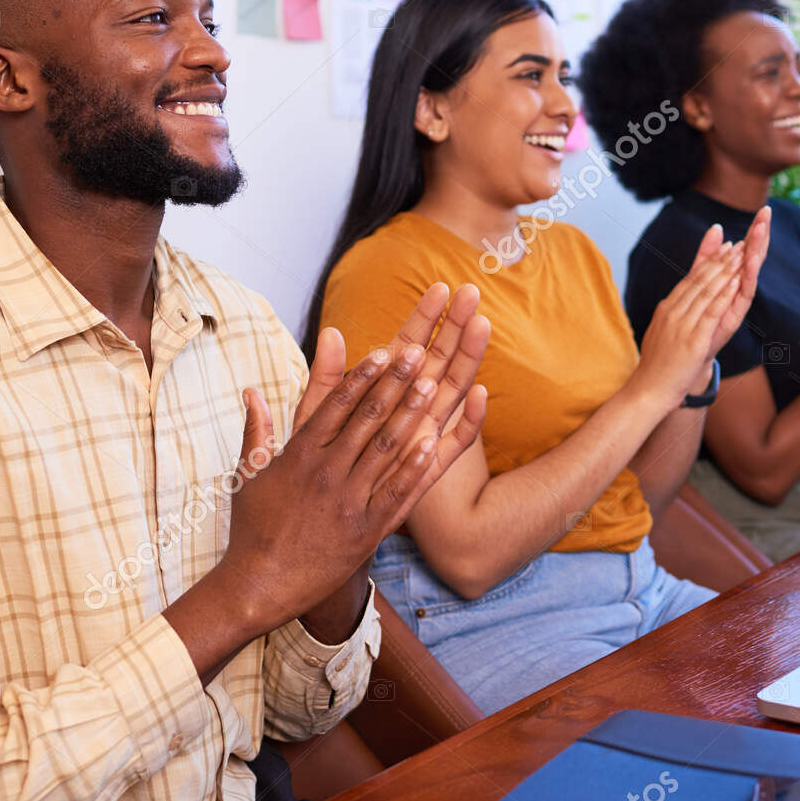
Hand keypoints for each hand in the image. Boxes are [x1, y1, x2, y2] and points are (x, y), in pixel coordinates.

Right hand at [210, 285, 489, 635]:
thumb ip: (257, 430)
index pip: (334, 406)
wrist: (257, 587)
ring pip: (385, 450)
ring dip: (411, 415)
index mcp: (298, 457)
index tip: (383, 350)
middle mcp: (325, 474)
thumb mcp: (248, 475)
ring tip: (432, 383)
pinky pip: (396, 494)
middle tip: (417, 352)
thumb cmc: (252, 530)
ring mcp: (347, 502)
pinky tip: (434, 441)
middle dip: (394, 383)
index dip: (361, 376)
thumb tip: (252, 390)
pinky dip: (415, 467)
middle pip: (366, 420)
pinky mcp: (366, 531)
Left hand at [300, 283, 487, 455]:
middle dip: (456, 325)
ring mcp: (425, 432)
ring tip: (480, 325)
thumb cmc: (319, 462)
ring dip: (468, 358)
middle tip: (471, 292)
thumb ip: (328, 377)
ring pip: (453, 390)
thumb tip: (329, 332)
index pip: (411, 343)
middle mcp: (411, 406)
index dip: (426, 316)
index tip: (441, 287)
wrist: (328, 513)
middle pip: (440, 359)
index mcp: (386, 388)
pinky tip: (479, 393)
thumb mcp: (318, 416)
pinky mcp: (430, 466)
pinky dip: (470, 419)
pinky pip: (457, 442)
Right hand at [629, 231, 746, 409]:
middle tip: (737, 243)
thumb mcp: (664, 333)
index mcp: (666, 309)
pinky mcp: (693, 339)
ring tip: (741, 255)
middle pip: (699, 280)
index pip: (690, 279)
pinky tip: (736, 281)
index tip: (724, 247)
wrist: (649, 391)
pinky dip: (724, 293)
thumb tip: (677, 301)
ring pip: (706, 291)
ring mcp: (681, 324)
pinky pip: (711, 311)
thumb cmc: (658, 366)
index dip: (709, 261)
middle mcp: (672, 312)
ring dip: (725, 271)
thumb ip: (673, 314)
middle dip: (720, 260)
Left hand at [701, 206, 770, 358]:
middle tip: (767, 214)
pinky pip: (742, 294)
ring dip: (756, 251)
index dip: (755, 232)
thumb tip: (717, 227)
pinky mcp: (733, 318)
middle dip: (760, 236)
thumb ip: (707, 256)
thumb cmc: (695, 320)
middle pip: (753, 258)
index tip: (764, 210)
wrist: (685, 357)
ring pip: (750, 273)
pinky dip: (746, 278)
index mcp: (733, 279)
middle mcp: (739, 290)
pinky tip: (749, 262)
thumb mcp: (700, 280)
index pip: (747, 250)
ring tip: (761, 231)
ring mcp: (737, 304)